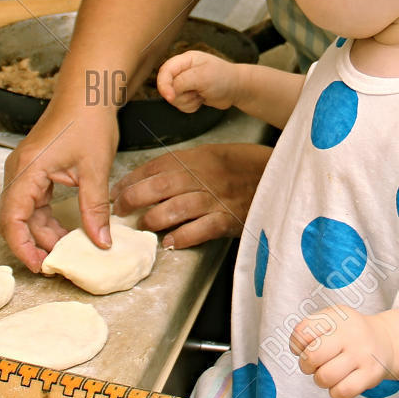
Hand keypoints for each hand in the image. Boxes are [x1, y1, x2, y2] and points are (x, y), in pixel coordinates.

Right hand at [0, 100, 118, 272]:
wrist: (88, 94)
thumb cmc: (88, 121)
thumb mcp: (95, 169)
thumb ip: (94, 209)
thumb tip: (100, 242)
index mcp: (27, 169)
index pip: (12, 218)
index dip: (22, 246)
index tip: (40, 266)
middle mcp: (18, 171)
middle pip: (14, 219)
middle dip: (32, 244)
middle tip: (55, 265)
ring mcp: (24, 171)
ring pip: (24, 213)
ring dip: (42, 233)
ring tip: (66, 250)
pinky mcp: (34, 171)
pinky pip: (33, 203)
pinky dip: (46, 220)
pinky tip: (65, 232)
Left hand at [112, 142, 269, 248]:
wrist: (282, 176)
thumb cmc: (246, 165)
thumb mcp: (215, 155)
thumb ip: (187, 165)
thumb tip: (154, 179)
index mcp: (197, 157)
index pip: (154, 166)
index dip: (131, 179)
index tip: (116, 191)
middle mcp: (202, 176)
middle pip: (157, 186)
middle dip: (133, 199)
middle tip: (120, 210)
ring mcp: (214, 198)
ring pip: (173, 208)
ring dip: (153, 219)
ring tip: (144, 226)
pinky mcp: (227, 219)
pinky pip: (198, 230)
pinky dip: (181, 237)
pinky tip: (170, 242)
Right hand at [156, 51, 238, 112]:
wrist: (238, 89)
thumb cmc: (224, 78)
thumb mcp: (203, 76)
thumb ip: (183, 81)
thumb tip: (169, 91)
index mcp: (185, 60)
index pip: (165, 71)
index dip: (164, 85)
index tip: (170, 97)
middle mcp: (183, 71)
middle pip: (168, 87)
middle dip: (181, 94)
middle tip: (196, 92)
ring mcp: (186, 83)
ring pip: (174, 98)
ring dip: (188, 101)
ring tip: (202, 94)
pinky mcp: (190, 94)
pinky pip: (182, 105)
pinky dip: (191, 106)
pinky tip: (202, 99)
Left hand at [289, 306, 394, 397]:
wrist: (385, 341)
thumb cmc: (348, 334)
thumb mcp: (330, 320)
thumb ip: (308, 330)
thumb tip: (296, 349)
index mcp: (336, 317)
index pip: (303, 331)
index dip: (297, 344)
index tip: (304, 347)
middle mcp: (351, 334)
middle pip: (313, 356)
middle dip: (306, 365)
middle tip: (313, 364)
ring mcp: (362, 354)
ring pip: (325, 377)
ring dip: (320, 379)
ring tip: (327, 373)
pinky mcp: (371, 374)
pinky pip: (343, 391)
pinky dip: (335, 392)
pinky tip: (339, 383)